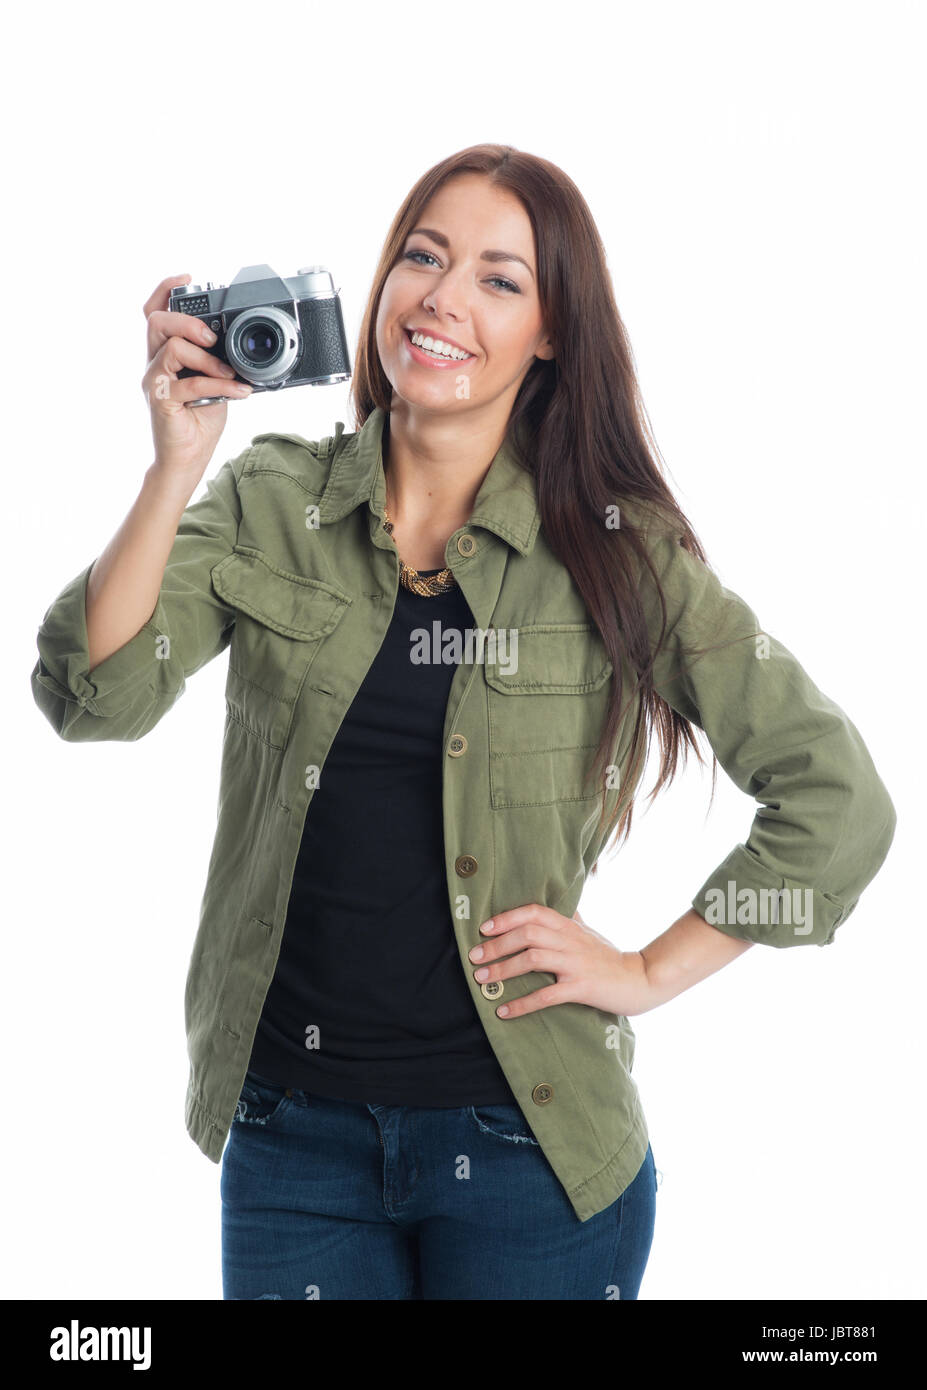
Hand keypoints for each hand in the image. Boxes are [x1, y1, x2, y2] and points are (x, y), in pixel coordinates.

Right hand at [141, 273, 251, 481]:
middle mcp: (155, 363)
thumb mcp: (215, 381)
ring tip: (229, 373)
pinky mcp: (161, 401)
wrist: (188, 457)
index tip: (188, 278)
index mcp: (165, 353)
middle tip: (213, 338)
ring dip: (207, 357)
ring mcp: (155, 381)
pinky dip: (217, 385)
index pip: (154, 313)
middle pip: (157, 322)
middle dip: (189, 322)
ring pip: (171, 347)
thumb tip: (242, 344)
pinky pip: (188, 383)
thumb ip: (218, 360)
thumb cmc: (199, 419)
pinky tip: (237, 391)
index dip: (166, 290)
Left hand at [467, 903, 656, 1018]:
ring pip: (533, 959)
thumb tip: (555, 905)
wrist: (639, 979)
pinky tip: (504, 1011)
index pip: (533, 912)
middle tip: (474, 957)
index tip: (483, 928)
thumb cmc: (608, 956)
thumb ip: (569, 919)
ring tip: (482, 980)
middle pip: (527, 934)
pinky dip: (522, 1003)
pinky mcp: (581, 988)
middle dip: (496, 945)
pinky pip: (546, 995)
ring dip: (503, 969)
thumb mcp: (588, 932)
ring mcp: (575, 964)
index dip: (506, 917)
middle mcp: (570, 940)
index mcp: (569, 926)